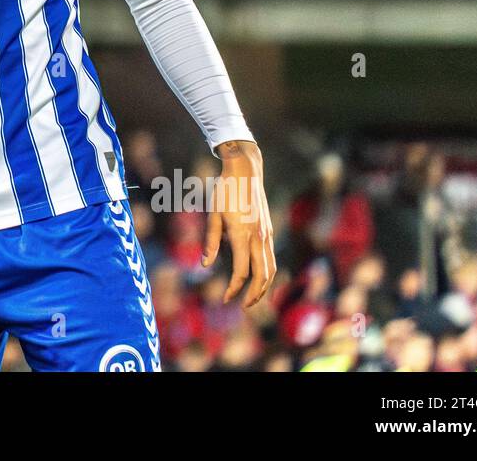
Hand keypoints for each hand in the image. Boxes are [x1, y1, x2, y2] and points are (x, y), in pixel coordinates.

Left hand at [203, 140, 276, 308]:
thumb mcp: (213, 215)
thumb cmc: (224, 191)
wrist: (245, 171)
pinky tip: (259, 276)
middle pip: (262, 275)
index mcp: (242, 234)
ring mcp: (266, 233)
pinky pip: (271, 256)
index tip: (225, 298)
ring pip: (271, 268)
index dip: (234, 288)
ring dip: (264, 286)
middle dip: (255, 295)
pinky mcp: (269, 229)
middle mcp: (258, 236)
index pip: (242, 271)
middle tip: (244, 306)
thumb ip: (211, 241)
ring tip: (253, 297)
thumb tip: (205, 265)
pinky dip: (267, 272)